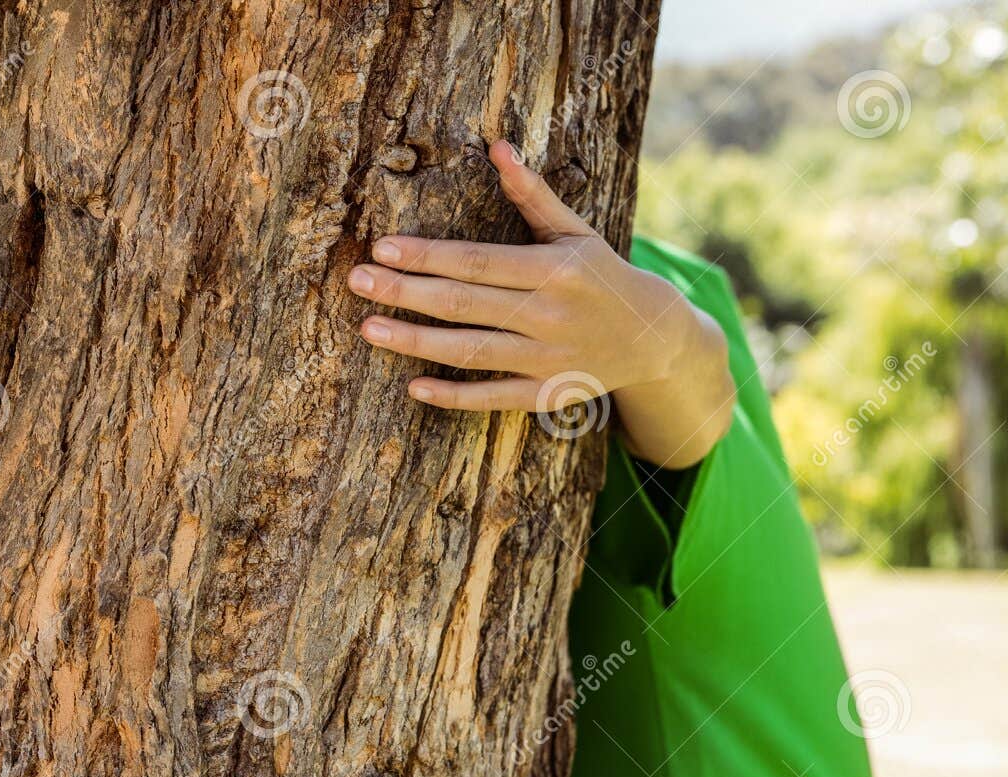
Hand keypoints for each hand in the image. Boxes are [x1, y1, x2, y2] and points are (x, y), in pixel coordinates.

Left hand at [347, 140, 735, 470]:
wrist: (651, 338)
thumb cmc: (600, 275)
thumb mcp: (575, 231)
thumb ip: (533, 194)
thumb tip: (497, 147)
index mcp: (553, 269)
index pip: (478, 261)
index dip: (428, 256)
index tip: (383, 249)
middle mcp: (548, 315)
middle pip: (465, 304)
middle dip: (406, 293)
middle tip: (357, 282)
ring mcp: (545, 358)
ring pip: (471, 351)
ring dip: (415, 343)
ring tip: (368, 328)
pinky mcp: (544, 394)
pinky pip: (493, 397)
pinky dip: (454, 395)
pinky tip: (415, 387)